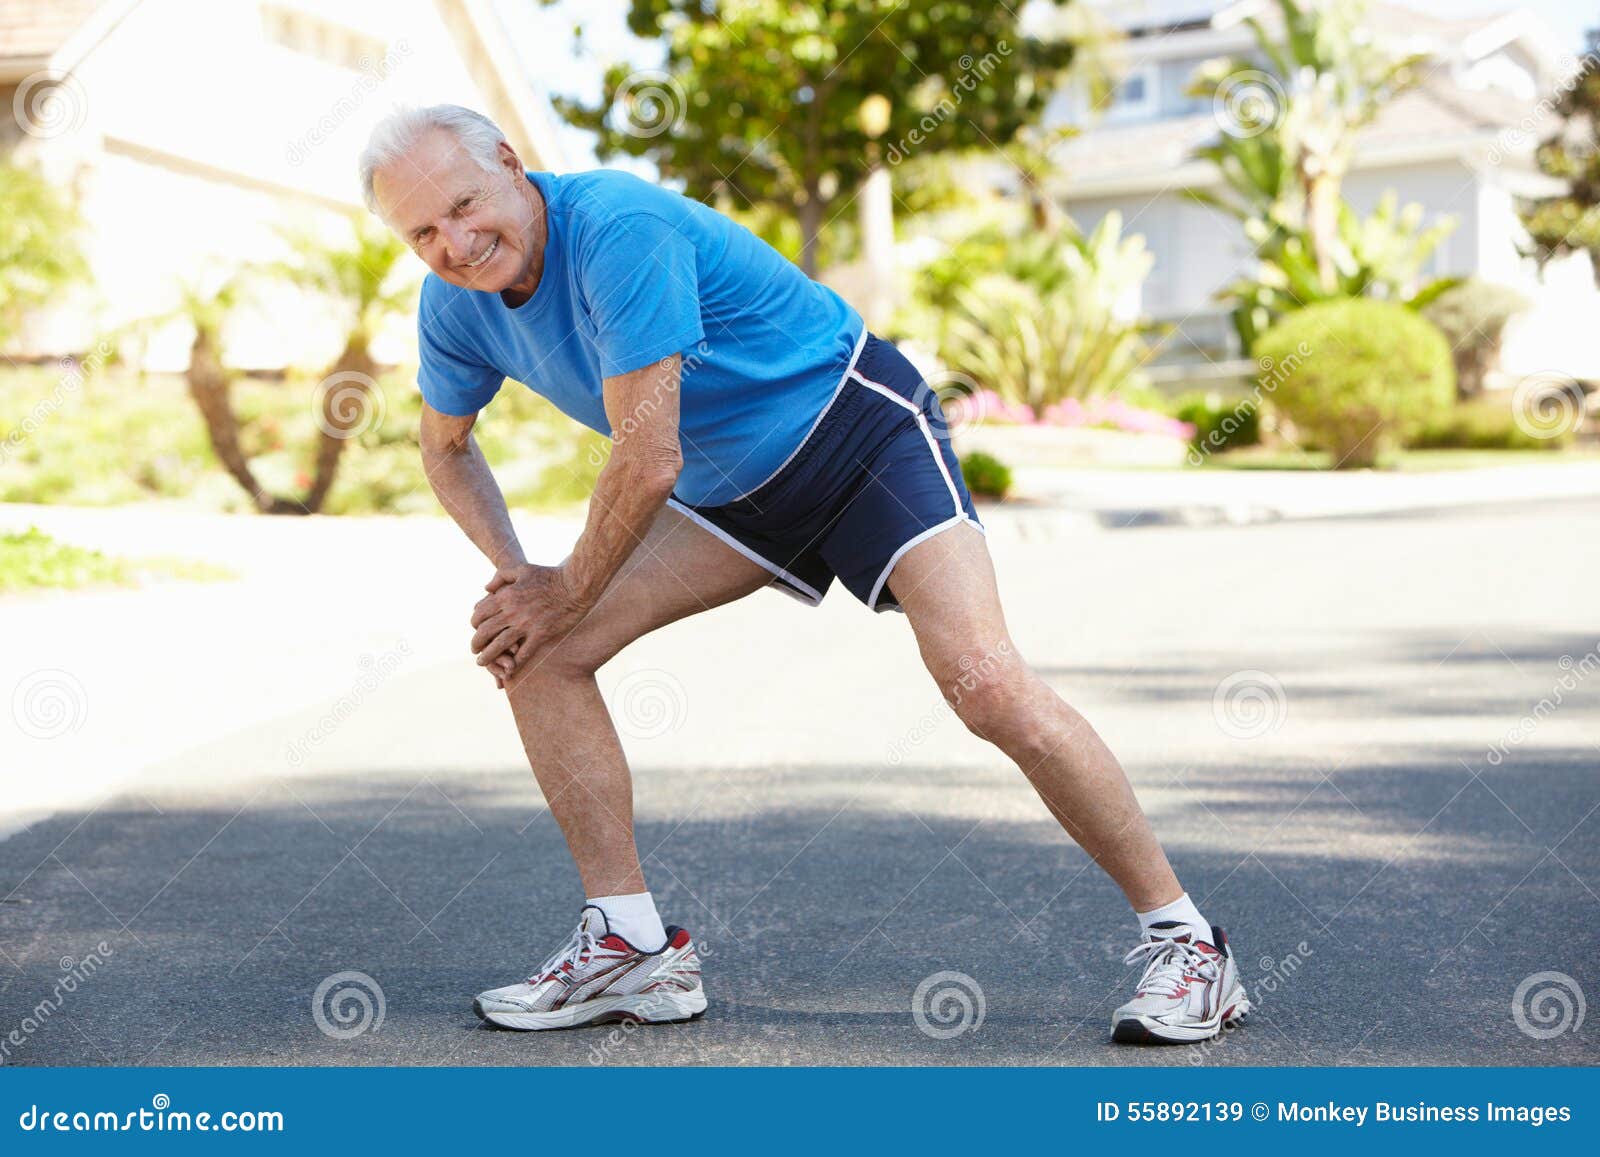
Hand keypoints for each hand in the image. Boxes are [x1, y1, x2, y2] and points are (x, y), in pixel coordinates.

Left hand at [470, 563, 586, 684]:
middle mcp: (512, 612)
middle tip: (476, 651)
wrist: (576, 585)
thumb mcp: (522, 569)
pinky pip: (523, 653)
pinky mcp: (541, 634)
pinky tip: (510, 666)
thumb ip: (501, 576)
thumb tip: (486, 589)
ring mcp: (526, 625)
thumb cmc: (550, 575)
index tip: (476, 630)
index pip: (480, 614)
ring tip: (483, 663)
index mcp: (506, 596)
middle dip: (476, 644)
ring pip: (499, 645)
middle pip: (485, 632)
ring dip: (488, 657)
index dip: (474, 624)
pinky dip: (515, 661)